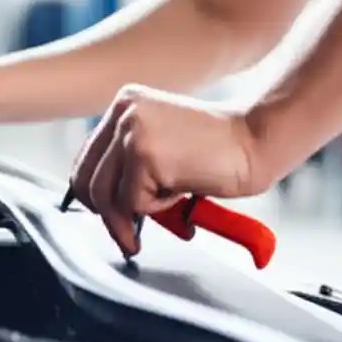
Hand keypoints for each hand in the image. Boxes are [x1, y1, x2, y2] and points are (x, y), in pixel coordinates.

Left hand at [70, 85, 266, 257]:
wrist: (255, 140)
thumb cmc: (218, 149)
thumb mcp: (162, 145)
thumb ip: (129, 162)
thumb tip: (102, 203)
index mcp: (124, 104)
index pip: (87, 159)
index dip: (95, 195)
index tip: (110, 217)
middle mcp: (123, 112)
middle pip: (87, 179)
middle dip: (107, 215)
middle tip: (127, 236)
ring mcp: (131, 131)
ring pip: (106, 195)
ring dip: (133, 216)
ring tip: (166, 211)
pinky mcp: (144, 154)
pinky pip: (132, 202)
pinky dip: (157, 209)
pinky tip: (182, 192)